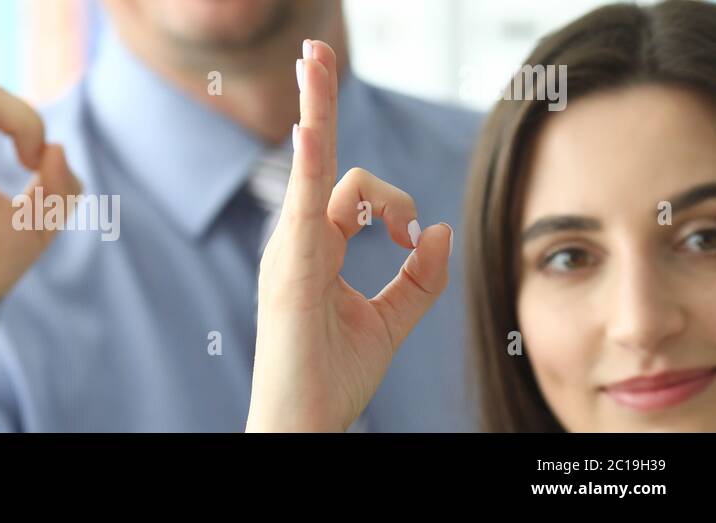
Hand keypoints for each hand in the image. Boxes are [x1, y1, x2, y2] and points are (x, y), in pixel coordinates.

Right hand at [247, 40, 453, 431]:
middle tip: (313, 50)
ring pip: (320, 169)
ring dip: (322, 115)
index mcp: (315, 248)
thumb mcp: (392, 319)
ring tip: (332, 96)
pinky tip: (310, 129)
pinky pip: (301, 204)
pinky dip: (306, 165)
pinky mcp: (293, 269)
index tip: (414, 237)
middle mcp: (296, 240)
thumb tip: (442, 231)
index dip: (389, 196)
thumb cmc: (334, 377)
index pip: (342, 184)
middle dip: (316, 99)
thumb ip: (420, 277)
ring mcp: (290, 250)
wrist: (304, 424)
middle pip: (319, 156)